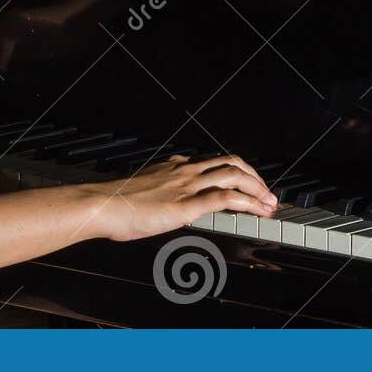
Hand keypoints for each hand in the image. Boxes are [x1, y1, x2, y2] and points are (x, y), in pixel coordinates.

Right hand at [85, 155, 277, 242]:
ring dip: (257, 188)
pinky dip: (248, 202)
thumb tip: (159, 200)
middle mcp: (184, 171)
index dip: (234, 172)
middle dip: (253, 176)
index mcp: (173, 167)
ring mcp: (187, 186)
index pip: (211, 162)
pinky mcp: (187, 204)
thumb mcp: (140, 189)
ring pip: (233, 175)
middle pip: (230, 162)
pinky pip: (225, 197)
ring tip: (269, 202)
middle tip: (266, 192)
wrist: (102, 205)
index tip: (245, 183)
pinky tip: (257, 210)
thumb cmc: (114, 202)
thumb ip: (156, 190)